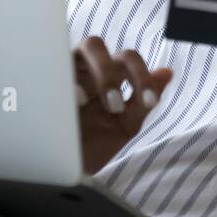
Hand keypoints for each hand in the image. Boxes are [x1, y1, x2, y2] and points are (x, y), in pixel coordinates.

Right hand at [73, 35, 172, 174]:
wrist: (67, 171)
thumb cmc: (94, 146)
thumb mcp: (124, 126)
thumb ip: (144, 101)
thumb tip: (167, 72)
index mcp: (107, 76)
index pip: (127, 60)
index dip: (143, 77)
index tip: (149, 103)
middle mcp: (87, 69)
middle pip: (105, 45)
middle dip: (117, 71)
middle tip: (117, 107)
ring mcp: (68, 72)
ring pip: (89, 45)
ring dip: (104, 71)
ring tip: (105, 105)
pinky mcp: (50, 83)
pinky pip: (62, 64)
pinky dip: (75, 81)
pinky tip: (77, 103)